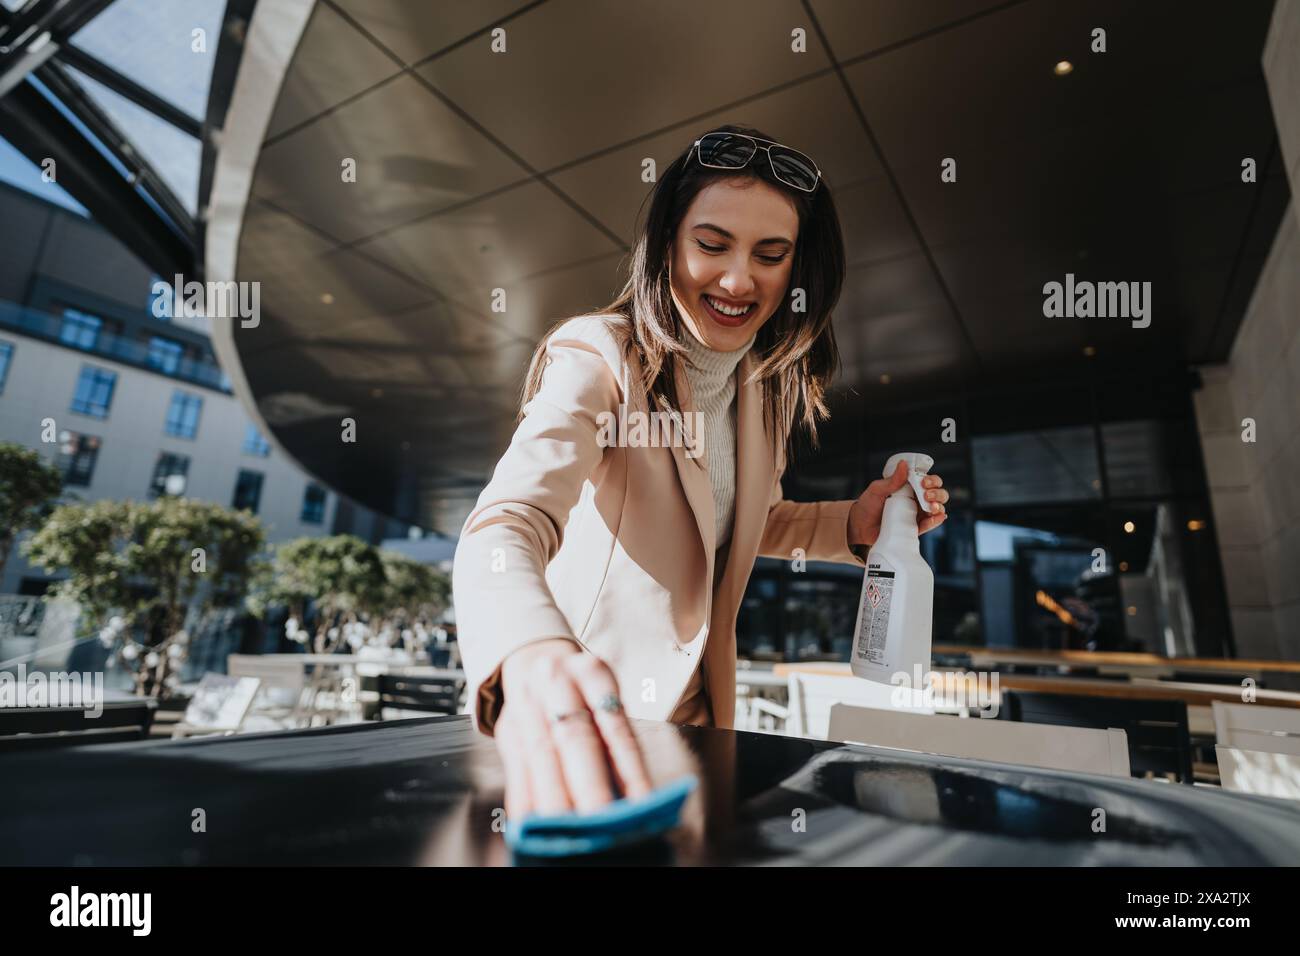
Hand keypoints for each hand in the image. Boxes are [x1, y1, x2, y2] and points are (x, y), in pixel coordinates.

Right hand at [495, 638, 653, 818]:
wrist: (534, 657)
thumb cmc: (580, 688)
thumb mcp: (602, 697)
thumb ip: (614, 741)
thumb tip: (633, 798)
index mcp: (594, 674)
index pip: (616, 728)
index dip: (630, 769)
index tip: (644, 803)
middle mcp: (558, 683)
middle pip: (576, 740)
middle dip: (590, 787)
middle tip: (603, 820)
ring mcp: (529, 703)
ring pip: (542, 756)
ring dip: (556, 798)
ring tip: (570, 829)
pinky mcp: (507, 727)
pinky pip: (516, 768)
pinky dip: (524, 799)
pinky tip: (532, 823)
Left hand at [848, 460, 948, 548]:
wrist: (859, 525)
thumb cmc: (868, 504)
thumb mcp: (877, 489)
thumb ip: (892, 479)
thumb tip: (903, 464)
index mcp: (911, 488)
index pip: (930, 481)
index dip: (932, 480)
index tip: (924, 481)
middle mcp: (917, 500)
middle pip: (939, 494)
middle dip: (937, 493)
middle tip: (926, 494)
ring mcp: (917, 515)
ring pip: (937, 509)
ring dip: (938, 506)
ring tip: (930, 506)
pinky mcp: (915, 529)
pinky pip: (929, 525)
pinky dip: (936, 521)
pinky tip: (937, 517)